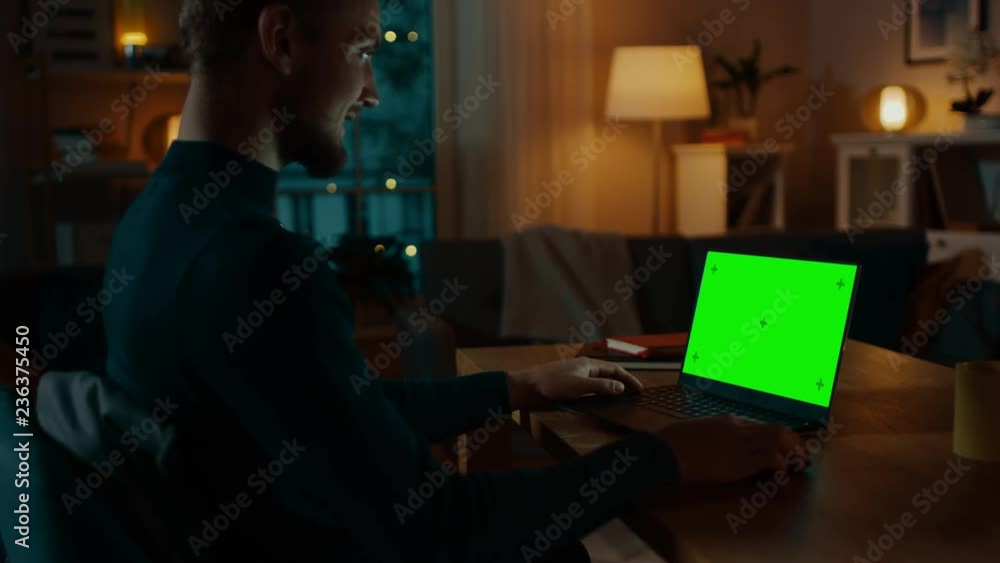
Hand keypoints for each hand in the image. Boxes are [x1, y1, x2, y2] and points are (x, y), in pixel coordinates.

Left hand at [506, 358, 642, 409]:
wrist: (527, 387)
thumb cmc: (551, 384)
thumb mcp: (580, 386)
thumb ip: (601, 386)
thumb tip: (620, 387)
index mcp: (588, 364)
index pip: (615, 370)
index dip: (629, 379)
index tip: (640, 389)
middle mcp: (584, 367)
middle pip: (609, 373)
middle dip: (623, 382)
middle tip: (635, 393)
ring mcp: (576, 375)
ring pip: (600, 379)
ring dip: (612, 386)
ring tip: (623, 396)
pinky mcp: (569, 384)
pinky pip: (591, 385)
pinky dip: (601, 391)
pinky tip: (601, 398)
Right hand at [658, 415, 804, 484]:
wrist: (665, 451)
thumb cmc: (672, 443)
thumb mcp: (696, 432)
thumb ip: (713, 435)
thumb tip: (716, 444)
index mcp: (728, 420)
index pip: (762, 426)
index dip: (777, 438)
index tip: (784, 447)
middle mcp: (739, 427)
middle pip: (778, 429)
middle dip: (795, 442)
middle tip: (803, 455)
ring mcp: (741, 442)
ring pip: (780, 439)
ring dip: (794, 452)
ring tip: (800, 464)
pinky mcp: (740, 461)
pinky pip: (770, 458)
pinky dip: (781, 466)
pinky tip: (781, 473)